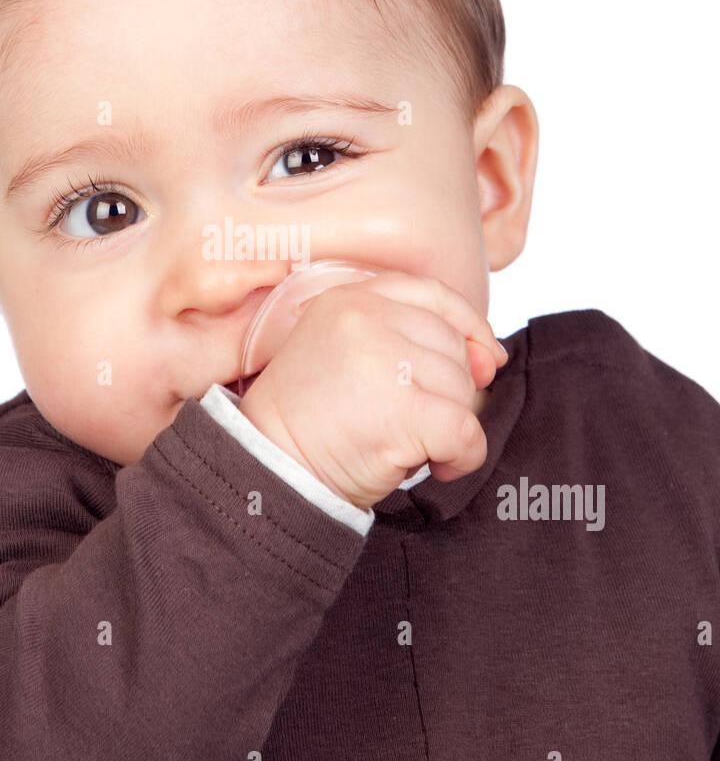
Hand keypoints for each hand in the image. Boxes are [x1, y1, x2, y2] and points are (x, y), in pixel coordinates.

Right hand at [237, 273, 507, 511]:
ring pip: (461, 390)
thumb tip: (490, 360)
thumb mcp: (351, 359)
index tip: (483, 356)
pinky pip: (466, 430)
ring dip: (448, 427)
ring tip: (404, 443)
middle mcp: (367, 318)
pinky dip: (462, 456)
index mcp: (349, 299)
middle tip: (405, 421)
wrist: (269, 467)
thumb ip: (413, 344)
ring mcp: (385, 361)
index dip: (467, 324)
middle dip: (445, 391)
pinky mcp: (404, 410)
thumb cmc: (309, 422)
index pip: (431, 293)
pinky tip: (437, 466)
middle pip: (451, 346)